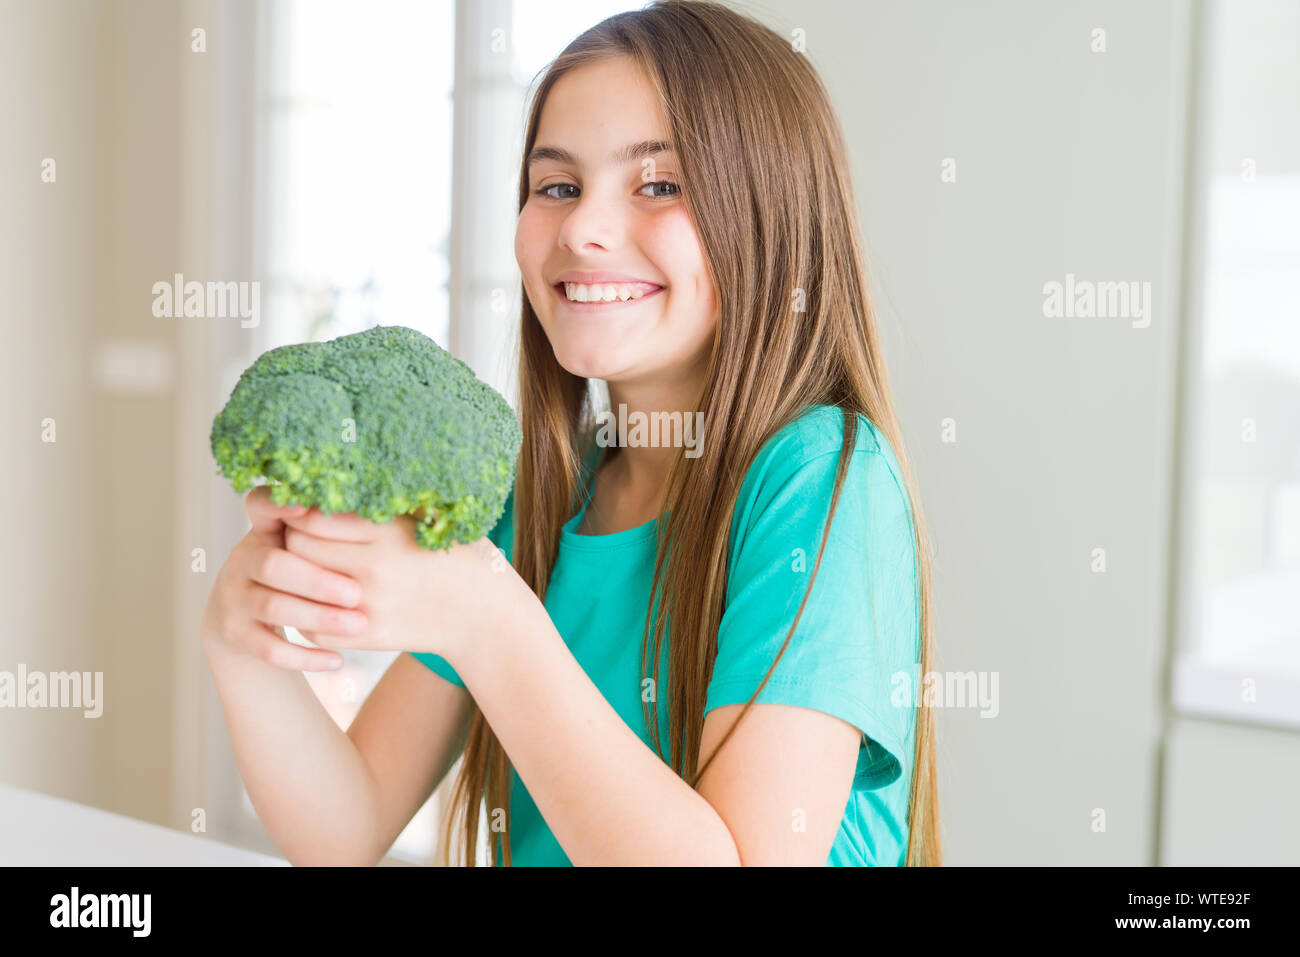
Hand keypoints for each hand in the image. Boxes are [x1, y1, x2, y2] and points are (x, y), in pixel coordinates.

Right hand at [200, 488, 367, 670]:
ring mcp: (233, 597)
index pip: (259, 505)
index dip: (277, 505)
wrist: (242, 613)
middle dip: (317, 580)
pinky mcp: (235, 633)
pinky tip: (337, 659)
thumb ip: (325, 529)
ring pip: (273, 608)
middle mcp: (241, 560)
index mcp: (261, 530)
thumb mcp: (298, 543)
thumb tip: (368, 509)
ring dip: (318, 618)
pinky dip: (304, 657)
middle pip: (274, 565)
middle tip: (357, 593)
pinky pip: (268, 649)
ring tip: (358, 625)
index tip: (304, 509)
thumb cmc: (291, 570)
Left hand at [280, 505, 515, 664]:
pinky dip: (306, 612)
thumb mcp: (426, 518)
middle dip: (291, 541)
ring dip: (295, 577)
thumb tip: (334, 476)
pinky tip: (316, 600)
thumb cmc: (454, 555)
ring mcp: (370, 604)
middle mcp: (375, 567)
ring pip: (301, 587)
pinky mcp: (369, 634)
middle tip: (296, 538)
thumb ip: (383, 501)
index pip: (312, 517)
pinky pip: (313, 624)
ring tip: (303, 567)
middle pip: (299, 549)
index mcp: (388, 531)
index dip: (297, 512)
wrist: (482, 613)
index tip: (299, 511)